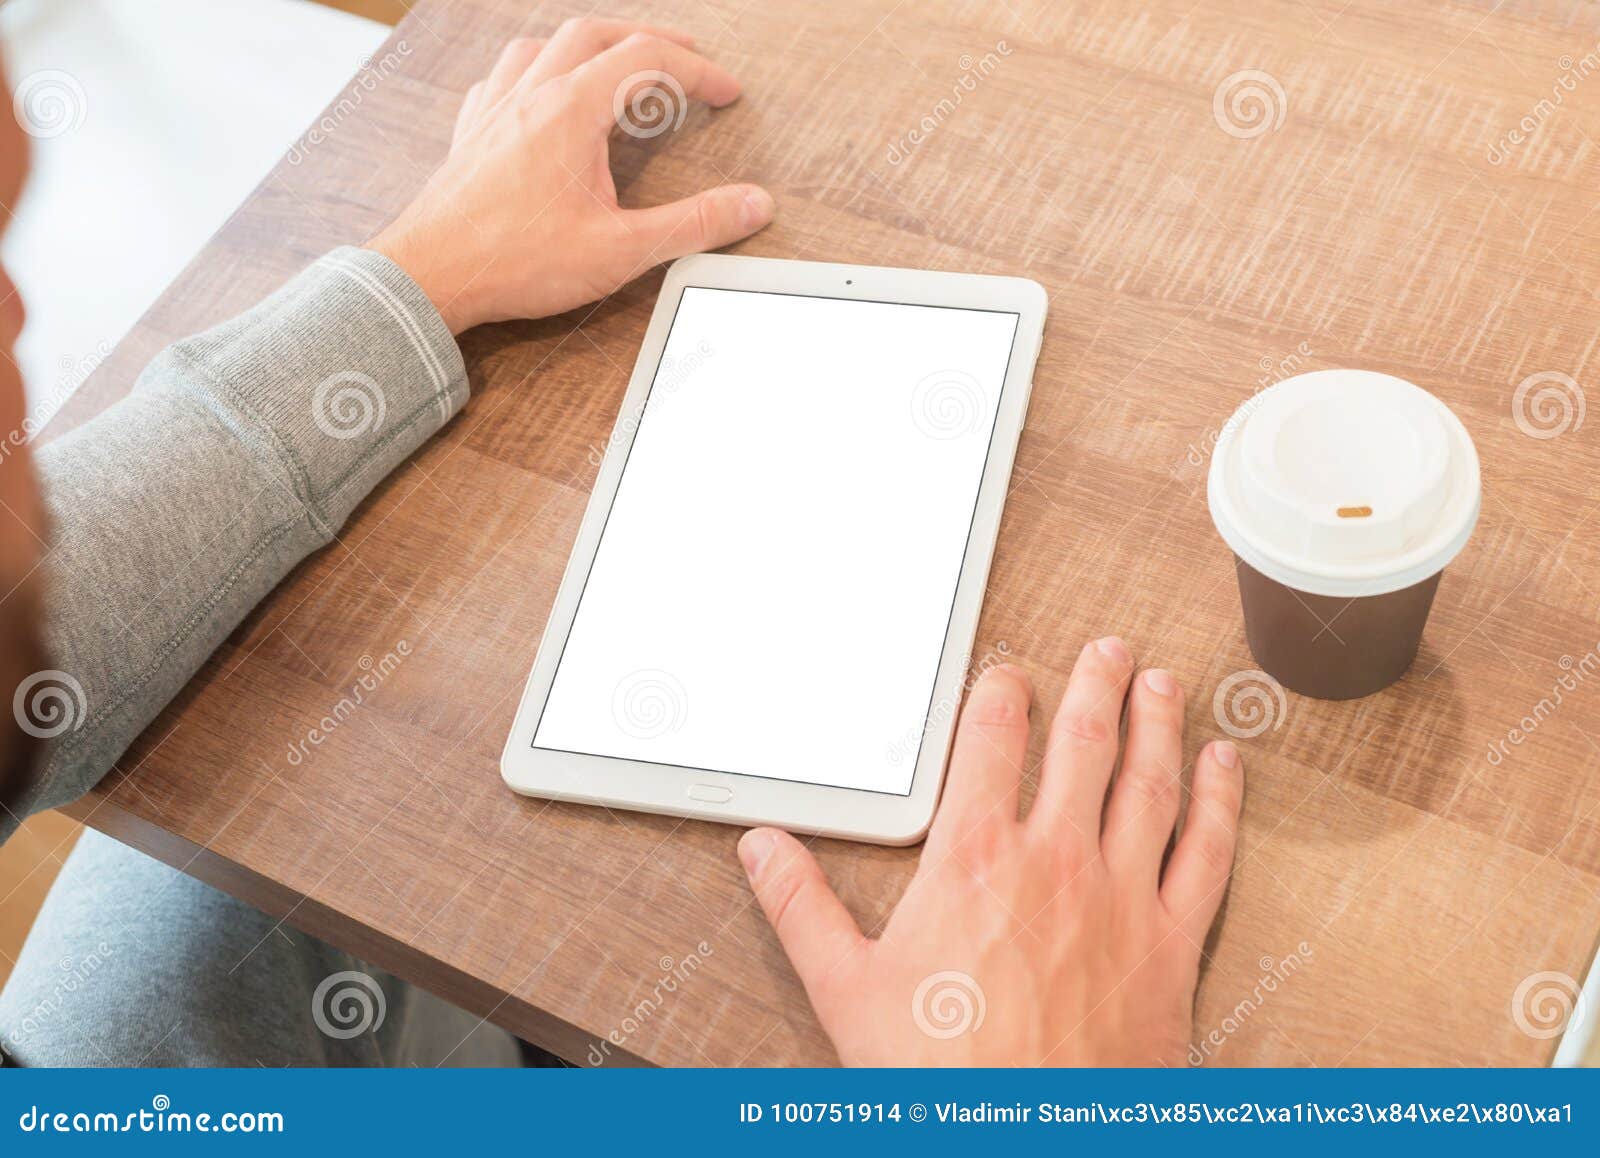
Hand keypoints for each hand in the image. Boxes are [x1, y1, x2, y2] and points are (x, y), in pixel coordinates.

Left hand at [369, 19, 773, 333]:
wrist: (430, 275)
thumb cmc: (513, 261)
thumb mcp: (621, 249)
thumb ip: (692, 224)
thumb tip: (751, 205)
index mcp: (571, 109)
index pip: (649, 60)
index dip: (698, 73)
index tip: (726, 93)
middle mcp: (531, 94)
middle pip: (597, 33)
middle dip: (649, 39)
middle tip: (684, 56)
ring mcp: (495, 109)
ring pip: (544, 45)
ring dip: (588, 44)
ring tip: (614, 63)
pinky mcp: (471, 134)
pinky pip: (502, 77)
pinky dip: (533, 71)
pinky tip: (539, 94)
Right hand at [738, 637, 1244, 1064]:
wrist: (1025, 1137)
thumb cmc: (941, 1072)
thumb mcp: (847, 988)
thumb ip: (804, 907)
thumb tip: (763, 848)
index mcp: (973, 858)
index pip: (991, 742)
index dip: (1003, 693)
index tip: (1009, 674)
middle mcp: (1054, 858)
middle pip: (1083, 743)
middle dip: (1096, 686)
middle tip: (1107, 650)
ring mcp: (1121, 896)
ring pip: (1150, 781)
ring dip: (1158, 722)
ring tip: (1160, 682)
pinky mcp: (1170, 943)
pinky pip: (1206, 853)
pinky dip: (1221, 801)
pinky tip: (1226, 766)